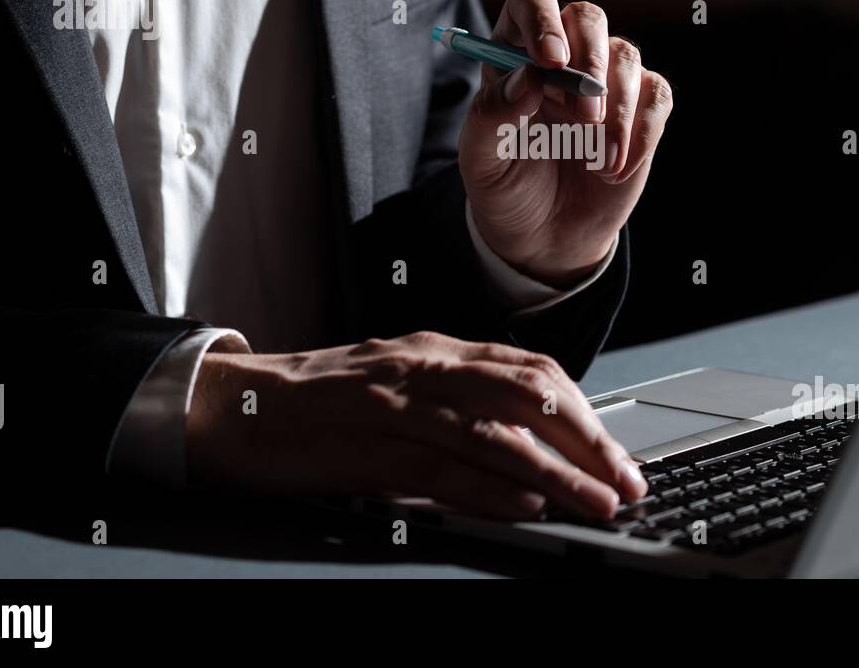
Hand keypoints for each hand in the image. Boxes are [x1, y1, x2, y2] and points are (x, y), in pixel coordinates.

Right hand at [186, 331, 646, 518]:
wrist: (233, 405)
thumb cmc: (319, 401)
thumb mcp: (400, 387)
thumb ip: (458, 405)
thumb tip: (526, 447)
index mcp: (436, 352)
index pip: (531, 373)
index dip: (584, 413)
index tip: (617, 452)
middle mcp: (425, 367)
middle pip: (528, 396)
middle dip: (588, 441)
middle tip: (625, 480)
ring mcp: (398, 402)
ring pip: (496, 433)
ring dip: (556, 472)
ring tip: (594, 503)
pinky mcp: (368, 443)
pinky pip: (442, 466)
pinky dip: (491, 487)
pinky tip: (525, 505)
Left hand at [458, 0, 672, 287]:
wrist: (545, 236)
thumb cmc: (506, 188)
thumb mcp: (482, 160)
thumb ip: (492, 115)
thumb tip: (528, 77)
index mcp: (514, 52)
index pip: (531, 1)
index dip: (543, 18)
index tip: (551, 60)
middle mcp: (563, 55)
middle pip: (587, 18)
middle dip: (590, 63)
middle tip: (583, 117)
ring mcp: (606, 79)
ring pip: (626, 56)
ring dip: (616, 109)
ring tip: (595, 161)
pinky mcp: (641, 107)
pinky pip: (655, 96)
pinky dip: (640, 134)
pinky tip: (614, 171)